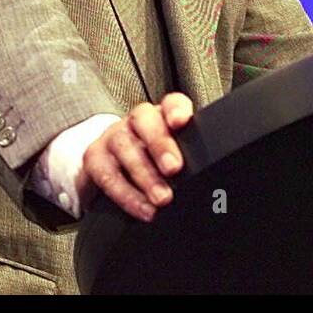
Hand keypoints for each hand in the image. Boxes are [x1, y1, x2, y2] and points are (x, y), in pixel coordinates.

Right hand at [78, 93, 193, 221]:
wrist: (109, 168)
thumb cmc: (152, 162)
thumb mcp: (174, 156)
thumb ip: (192, 159)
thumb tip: (219, 184)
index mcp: (161, 115)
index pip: (171, 103)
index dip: (176, 109)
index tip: (181, 122)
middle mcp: (136, 121)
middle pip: (145, 121)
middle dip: (160, 145)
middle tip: (174, 169)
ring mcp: (113, 136)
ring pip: (126, 148)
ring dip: (145, 176)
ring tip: (162, 199)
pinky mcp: (94, 158)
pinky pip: (108, 176)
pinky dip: (127, 195)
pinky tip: (143, 209)